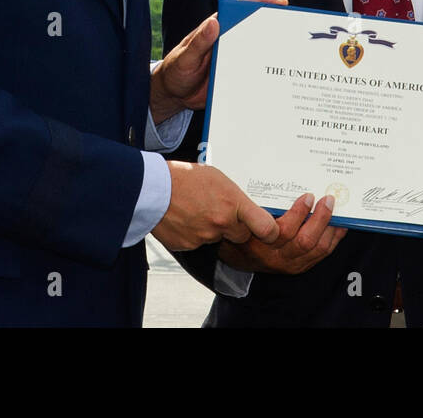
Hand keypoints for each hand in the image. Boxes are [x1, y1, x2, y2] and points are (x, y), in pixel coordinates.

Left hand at [149, 0, 287, 122]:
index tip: (278, 3)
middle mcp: (228, 42)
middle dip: (275, 27)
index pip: (240, 9)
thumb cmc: (175, 71)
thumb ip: (199, 42)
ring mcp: (233, 59)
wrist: (173, 95)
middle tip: (294, 30)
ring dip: (273, 53)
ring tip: (293, 56)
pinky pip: (253, 73)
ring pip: (258, 52)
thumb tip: (214, 22)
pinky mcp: (235, 76)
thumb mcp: (185, 58)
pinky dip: (265, 75)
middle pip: (255, 30)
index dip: (259, 3)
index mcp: (216, 30)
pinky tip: (277, 80)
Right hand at [151, 161, 280, 251]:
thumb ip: (235, 195)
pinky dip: (194, 234)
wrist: (152, 188)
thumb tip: (245, 207)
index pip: (266, 228)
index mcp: (233, 203)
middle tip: (220, 210)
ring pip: (218, 238)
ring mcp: (205, 237)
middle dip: (235, 226)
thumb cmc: (184, 177)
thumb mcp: (217, 177)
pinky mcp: (189, 246)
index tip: (270, 231)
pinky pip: (198, 243)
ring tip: (196, 209)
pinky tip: (185, 218)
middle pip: (242, 235)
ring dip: (212, 228)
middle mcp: (222, 223)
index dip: (271, 232)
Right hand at [217, 193, 346, 273]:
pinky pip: (321, 254)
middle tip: (328, 200)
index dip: (299, 213)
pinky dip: (333, 239)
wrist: (240, 255)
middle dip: (320, 219)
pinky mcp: (299, 267)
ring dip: (330, 228)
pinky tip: (338, 226)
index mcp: (260, 242)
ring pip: (317, 249)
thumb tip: (288, 182)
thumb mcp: (247, 214)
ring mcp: (289, 264)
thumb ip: (261, 204)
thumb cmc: (244, 228)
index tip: (308, 196)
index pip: (283, 231)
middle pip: (305, 241)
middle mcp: (276, 256)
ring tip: (336, 212)